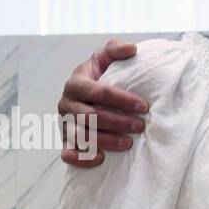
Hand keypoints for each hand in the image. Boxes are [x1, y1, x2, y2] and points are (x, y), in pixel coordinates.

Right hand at [59, 40, 147, 167]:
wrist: (85, 95)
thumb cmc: (99, 77)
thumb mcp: (104, 59)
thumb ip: (115, 50)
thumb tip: (132, 49)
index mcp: (76, 83)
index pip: (98, 91)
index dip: (122, 99)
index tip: (144, 106)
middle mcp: (66, 104)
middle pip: (90, 116)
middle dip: (118, 122)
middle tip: (141, 126)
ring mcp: (64, 123)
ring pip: (82, 136)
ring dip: (107, 141)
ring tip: (129, 143)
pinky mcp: (66, 141)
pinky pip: (69, 154)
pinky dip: (83, 158)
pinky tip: (101, 159)